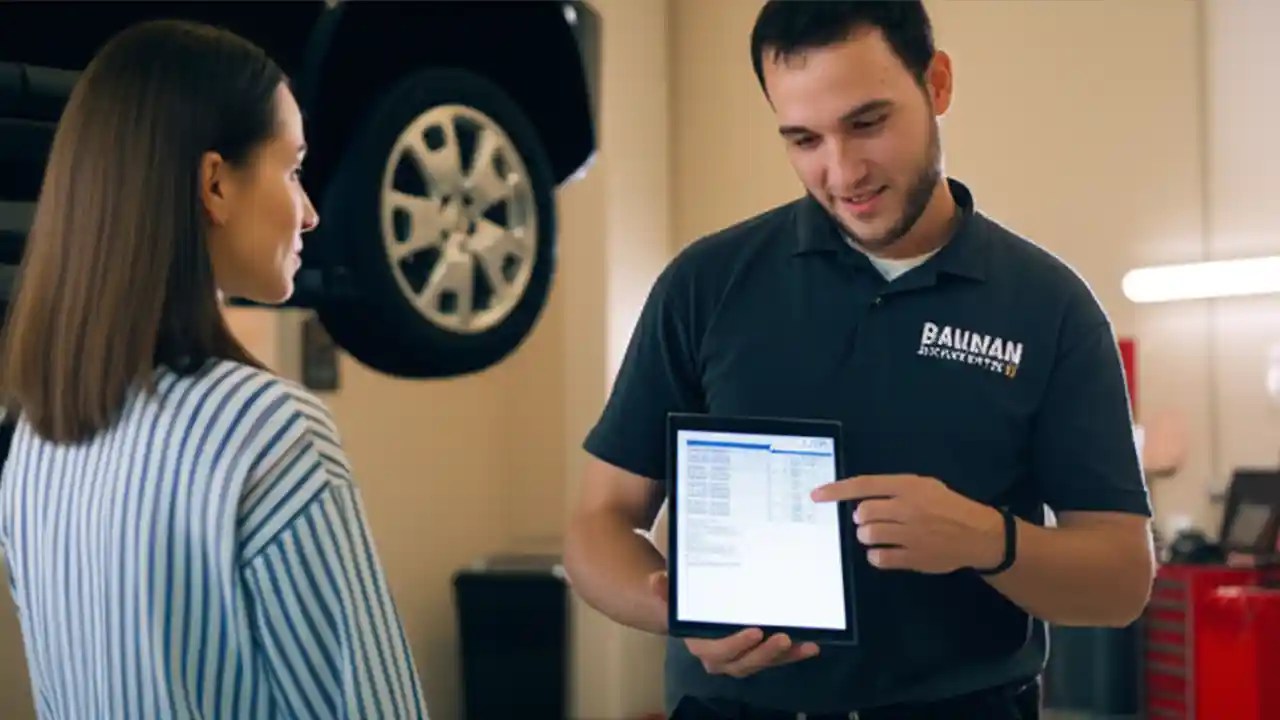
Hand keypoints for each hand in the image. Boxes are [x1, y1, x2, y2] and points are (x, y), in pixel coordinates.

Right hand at [647, 570, 820, 677]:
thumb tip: (656, 580)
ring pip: (764, 663)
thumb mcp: (674, 593)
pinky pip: (778, 659)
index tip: (754, 632)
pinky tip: (811, 646)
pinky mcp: (761, 655)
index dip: (736, 645)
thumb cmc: (688, 604)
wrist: (696, 613)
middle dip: (765, 653)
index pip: (717, 652)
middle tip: (783, 638)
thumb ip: (664, 589)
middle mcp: (723, 659)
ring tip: (803, 644)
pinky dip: (795, 654)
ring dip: (784, 656)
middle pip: (745, 663)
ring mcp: (744, 659)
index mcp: (702, 645)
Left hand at [810, 474, 1004, 573]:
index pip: (864, 486)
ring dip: (868, 535)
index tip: (817, 495)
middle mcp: (907, 508)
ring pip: (868, 535)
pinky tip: (887, 550)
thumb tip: (859, 500)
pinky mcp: (913, 557)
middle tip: (873, 519)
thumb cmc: (947, 506)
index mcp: (909, 486)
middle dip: (862, 517)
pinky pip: (878, 557)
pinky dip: (877, 554)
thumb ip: (893, 490)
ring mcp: (910, 534)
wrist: (978, 534)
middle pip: (863, 513)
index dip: (837, 490)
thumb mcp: (924, 486)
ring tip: (883, 534)